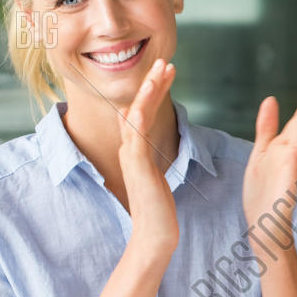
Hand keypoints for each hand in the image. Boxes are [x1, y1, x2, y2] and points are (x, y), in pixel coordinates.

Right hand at [119, 58, 180, 258]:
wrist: (154, 235)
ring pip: (137, 112)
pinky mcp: (137, 164)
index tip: (165, 73)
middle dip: (152, 83)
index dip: (153, 92)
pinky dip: (141, 111)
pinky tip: (147, 95)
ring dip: (149, 89)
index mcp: (136, 151)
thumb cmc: (158, 212)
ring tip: (163, 68)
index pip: (143, 113)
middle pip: (139, 106)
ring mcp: (131, 155)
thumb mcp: (156, 179)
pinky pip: (137, 131)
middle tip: (166, 62)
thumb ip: (150, 162)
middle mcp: (130, 149)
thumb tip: (148, 152)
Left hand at [241, 88, 296, 236]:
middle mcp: (290, 159)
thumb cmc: (264, 195)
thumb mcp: (260, 152)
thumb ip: (266, 127)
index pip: (296, 125)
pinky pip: (293, 164)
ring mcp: (290, 170)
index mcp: (284, 150)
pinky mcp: (288, 183)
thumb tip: (270, 100)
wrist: (265, 227)